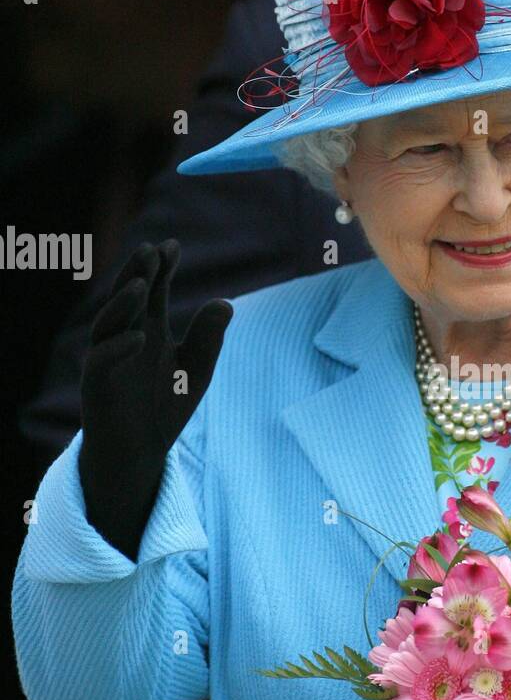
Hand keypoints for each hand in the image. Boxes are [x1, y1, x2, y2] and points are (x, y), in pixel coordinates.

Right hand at [78, 239, 231, 560]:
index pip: (152, 290)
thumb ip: (208, 339)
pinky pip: (103, 362)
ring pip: (109, 324)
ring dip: (123, 303)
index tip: (173, 245)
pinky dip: (119, 348)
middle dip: (137, 273)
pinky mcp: (96, 386)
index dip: (161, 268)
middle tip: (150, 250)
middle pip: (127, 298)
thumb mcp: (196, 370)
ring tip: (140, 284)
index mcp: (147, 328)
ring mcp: (107, 360)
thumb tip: (226, 304)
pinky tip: (141, 337)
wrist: (139, 454)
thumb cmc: (164, 407)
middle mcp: (123, 337)